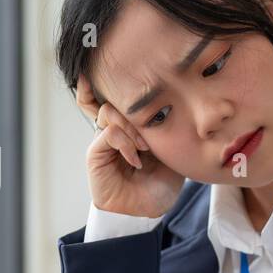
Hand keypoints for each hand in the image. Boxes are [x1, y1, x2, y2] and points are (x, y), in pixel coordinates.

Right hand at [76, 73, 182, 218]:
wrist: (151, 209)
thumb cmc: (162, 182)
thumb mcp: (170, 149)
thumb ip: (166, 126)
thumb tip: (177, 101)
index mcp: (131, 125)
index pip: (118, 96)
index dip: (113, 79)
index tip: (124, 64)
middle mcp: (115, 129)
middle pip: (113, 99)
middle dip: (132, 106)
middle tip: (151, 130)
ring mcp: (103, 141)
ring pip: (110, 113)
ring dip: (132, 128)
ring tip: (146, 148)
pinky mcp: (95, 155)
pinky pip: (108, 134)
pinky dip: (124, 143)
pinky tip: (136, 158)